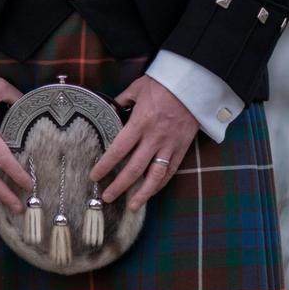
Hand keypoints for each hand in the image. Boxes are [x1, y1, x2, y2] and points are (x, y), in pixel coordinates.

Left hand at [90, 75, 196, 211]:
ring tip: (132, 206)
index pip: (118, 150)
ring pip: (155, 176)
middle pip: (134, 168)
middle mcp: (154, 138)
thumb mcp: (137, 88)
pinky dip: (161, 183)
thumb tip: (109, 109)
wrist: (194, 84)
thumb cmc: (163, 84)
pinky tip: (152, 192)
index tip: (94, 176)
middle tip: (107, 197)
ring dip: (143, 193)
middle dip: (119, 186)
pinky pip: (171, 170)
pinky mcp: (182, 148)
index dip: (105, 165)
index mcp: (140, 123)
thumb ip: (122, 101)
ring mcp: (170, 145)